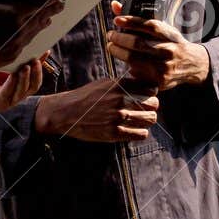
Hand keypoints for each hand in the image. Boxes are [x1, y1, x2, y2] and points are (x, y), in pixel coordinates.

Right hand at [0, 0, 65, 71]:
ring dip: (44, 22)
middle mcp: (19, 30)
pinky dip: (33, 34)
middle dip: (52, 9)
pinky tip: (34, 31)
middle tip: (61, 3)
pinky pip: (28, 43)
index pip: (40, 2)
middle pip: (41, 17)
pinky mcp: (11, 55)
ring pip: (36, 31)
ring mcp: (16, 45)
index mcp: (14, 13)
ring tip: (50, 16)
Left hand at [0, 53, 47, 114]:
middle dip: (37, 72)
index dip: (41, 63)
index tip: (45, 50)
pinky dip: (12, 84)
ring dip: (26, 78)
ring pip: (24, 91)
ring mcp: (8, 100)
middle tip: (35, 60)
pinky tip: (14, 75)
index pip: (35, 73)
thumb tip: (20, 36)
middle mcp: (16, 91)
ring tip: (26, 66)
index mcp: (18, 81)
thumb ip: (8, 52)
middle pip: (34, 84)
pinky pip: (8, 95)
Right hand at [32, 77, 158, 142]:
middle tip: (145, 110)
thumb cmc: (85, 97)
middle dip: (151, 107)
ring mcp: (118, 117)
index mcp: (118, 85)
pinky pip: (141, 134)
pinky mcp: (114, 133)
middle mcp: (120, 100)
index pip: (150, 88)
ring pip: (150, 119)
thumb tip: (142, 84)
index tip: (147, 97)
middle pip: (153, 104)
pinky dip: (140, 132)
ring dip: (147, 120)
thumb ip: (123, 84)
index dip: (151, 93)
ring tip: (140, 121)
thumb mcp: (103, 83)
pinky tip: (134, 130)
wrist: (66, 113)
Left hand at [105, 1, 210, 91]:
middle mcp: (169, 50)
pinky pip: (137, 73)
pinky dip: (128, 66)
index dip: (132, 22)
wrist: (193, 65)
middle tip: (111, 35)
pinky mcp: (161, 81)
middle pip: (138, 43)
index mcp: (171, 35)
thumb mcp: (162, 29)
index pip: (150, 26)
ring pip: (134, 59)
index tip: (117, 20)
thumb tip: (114, 5)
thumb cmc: (172, 44)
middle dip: (119, 38)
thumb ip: (138, 19)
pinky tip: (126, 62)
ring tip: (112, 46)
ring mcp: (165, 67)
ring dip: (118, 51)